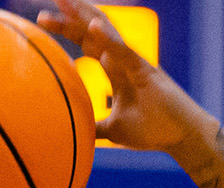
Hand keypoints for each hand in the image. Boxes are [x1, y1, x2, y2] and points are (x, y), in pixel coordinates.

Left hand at [36, 0, 212, 152]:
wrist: (182, 137)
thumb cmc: (153, 131)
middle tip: (43, 10)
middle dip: (69, 16)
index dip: (66, 29)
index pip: (86, 42)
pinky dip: (107, 39)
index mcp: (115, 68)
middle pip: (92, 31)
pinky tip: (92, 27)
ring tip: (65, 0)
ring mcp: (134, 61)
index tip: (41, 21)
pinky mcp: (145, 70)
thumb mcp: (114, 130)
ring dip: (84, 16)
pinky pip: (123, 51)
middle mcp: (122, 59)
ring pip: (106, 31)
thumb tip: (74, 133)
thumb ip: (95, 127)